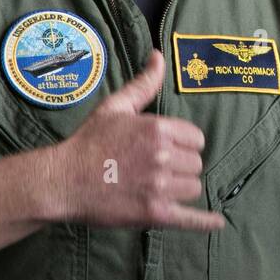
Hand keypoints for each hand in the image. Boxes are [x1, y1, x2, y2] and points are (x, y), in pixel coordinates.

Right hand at [49, 51, 224, 231]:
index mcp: (158, 129)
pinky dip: (204, 222)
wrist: (62, 180)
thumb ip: (143, 84)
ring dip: (180, 188)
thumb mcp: (116, 107)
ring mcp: (159, 186)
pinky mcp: (153, 213)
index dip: (183, 144)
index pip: (196, 139)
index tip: (166, 148)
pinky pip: (189, 218)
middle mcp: (162, 156)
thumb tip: (159, 56)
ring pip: (193, 188)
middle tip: (155, 168)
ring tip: (157, 186)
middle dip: (181, 166)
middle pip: (196, 164)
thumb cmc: (89, 142)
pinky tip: (217, 223)